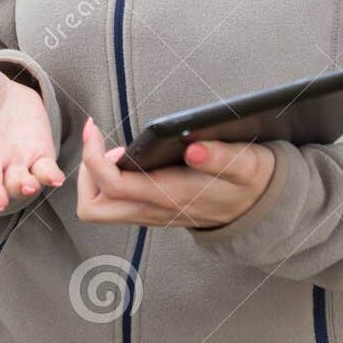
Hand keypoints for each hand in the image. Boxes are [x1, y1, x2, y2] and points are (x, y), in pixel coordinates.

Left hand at [76, 117, 274, 229]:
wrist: (258, 210)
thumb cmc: (248, 182)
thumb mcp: (246, 165)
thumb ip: (221, 157)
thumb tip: (193, 149)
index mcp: (170, 196)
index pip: (112, 185)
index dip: (93, 157)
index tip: (94, 127)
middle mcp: (153, 211)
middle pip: (92, 207)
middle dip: (84, 172)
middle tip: (98, 141)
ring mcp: (149, 215)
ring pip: (99, 208)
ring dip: (94, 177)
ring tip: (114, 149)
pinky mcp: (150, 211)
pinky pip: (113, 203)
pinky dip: (107, 180)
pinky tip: (126, 157)